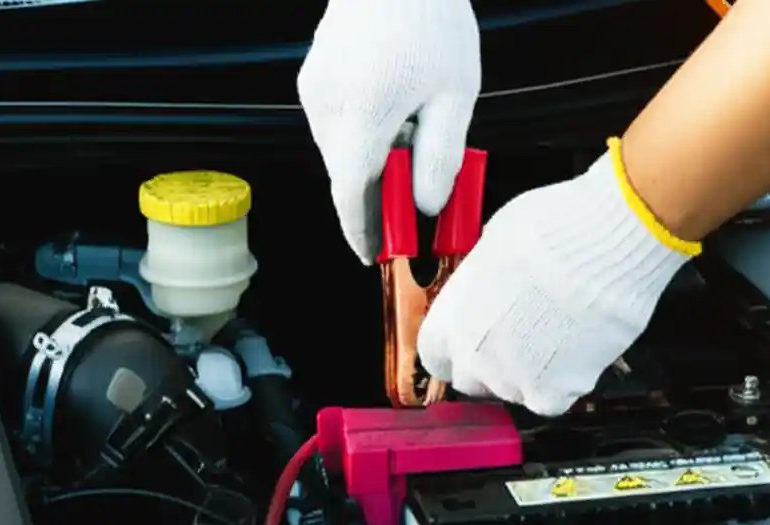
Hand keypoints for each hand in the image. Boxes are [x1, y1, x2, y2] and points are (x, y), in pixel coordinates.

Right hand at [298, 0, 480, 264]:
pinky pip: (337, 124)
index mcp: (361, 116)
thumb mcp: (455, 93)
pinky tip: (398, 114)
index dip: (363, 233)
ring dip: (373, 164)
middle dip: (379, 200)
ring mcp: (314, 89)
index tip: (378, 257)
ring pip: (342, 152)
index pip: (352, 196)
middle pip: (347, 177)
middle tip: (418, 208)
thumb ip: (441, 157)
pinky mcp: (314, 76)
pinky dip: (363, 136)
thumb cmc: (430, 19)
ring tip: (418, 144)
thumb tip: (427, 208)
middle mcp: (326, 106)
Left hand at [417, 141, 696, 415]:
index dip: (458, 349)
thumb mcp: (496, 243)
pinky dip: (565, 382)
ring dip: (531, 372)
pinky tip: (578, 350)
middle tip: (524, 336)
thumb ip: (484, 281)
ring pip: (515, 391)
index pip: (436, 355)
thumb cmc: (554, 228)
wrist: (605, 243)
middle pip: (474, 380)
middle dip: (493, 364)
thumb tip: (491, 283)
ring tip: (560, 336)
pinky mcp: (554, 392)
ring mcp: (513, 378)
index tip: (472, 342)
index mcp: (452, 317)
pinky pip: (552, 401)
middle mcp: (475, 355)